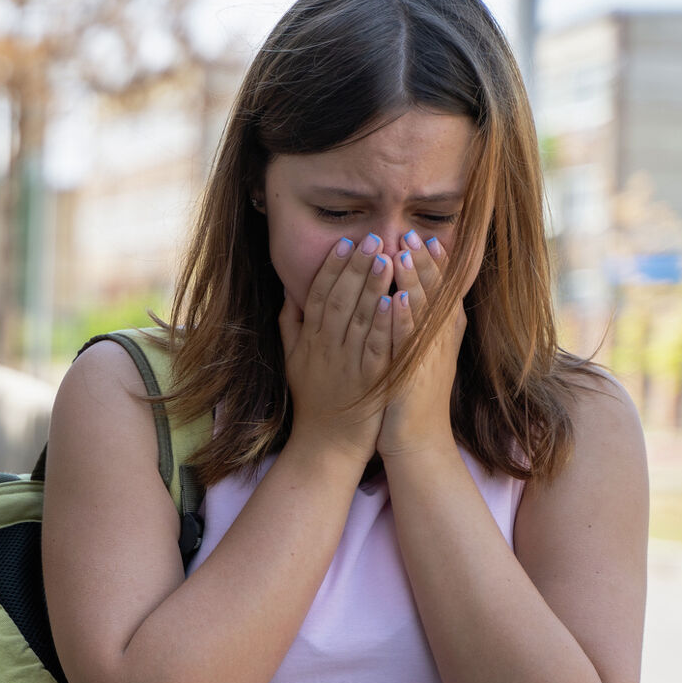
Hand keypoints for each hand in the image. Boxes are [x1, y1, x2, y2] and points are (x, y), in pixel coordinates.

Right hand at [282, 232, 395, 464]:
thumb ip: (290, 326)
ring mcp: (347, 364)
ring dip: (373, 287)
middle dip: (356, 267)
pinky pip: (376, 347)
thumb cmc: (313, 401)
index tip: (345, 243)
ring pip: (359, 318)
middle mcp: (326, 348)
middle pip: (339, 300)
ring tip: (388, 257)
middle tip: (373, 238)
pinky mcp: (368, 380)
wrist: (326, 444)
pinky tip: (393, 301)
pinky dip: (383, 324)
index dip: (331, 269)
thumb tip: (288, 293)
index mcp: (310, 341)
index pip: (318, 296)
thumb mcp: (293, 361)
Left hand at [380, 230, 469, 458]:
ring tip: (404, 252)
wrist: (416, 440)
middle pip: (436, 293)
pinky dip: (404, 319)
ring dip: (415, 281)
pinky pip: (407, 343)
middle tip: (413, 234)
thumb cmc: (410, 396)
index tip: (428, 237)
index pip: (443, 291)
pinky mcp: (411, 375)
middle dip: (424, 262)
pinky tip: (397, 298)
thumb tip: (412, 296)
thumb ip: (418, 325)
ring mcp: (428, 358)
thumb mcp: (418, 354)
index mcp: (441, 334)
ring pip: (423, 312)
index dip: (436, 264)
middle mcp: (440, 342)